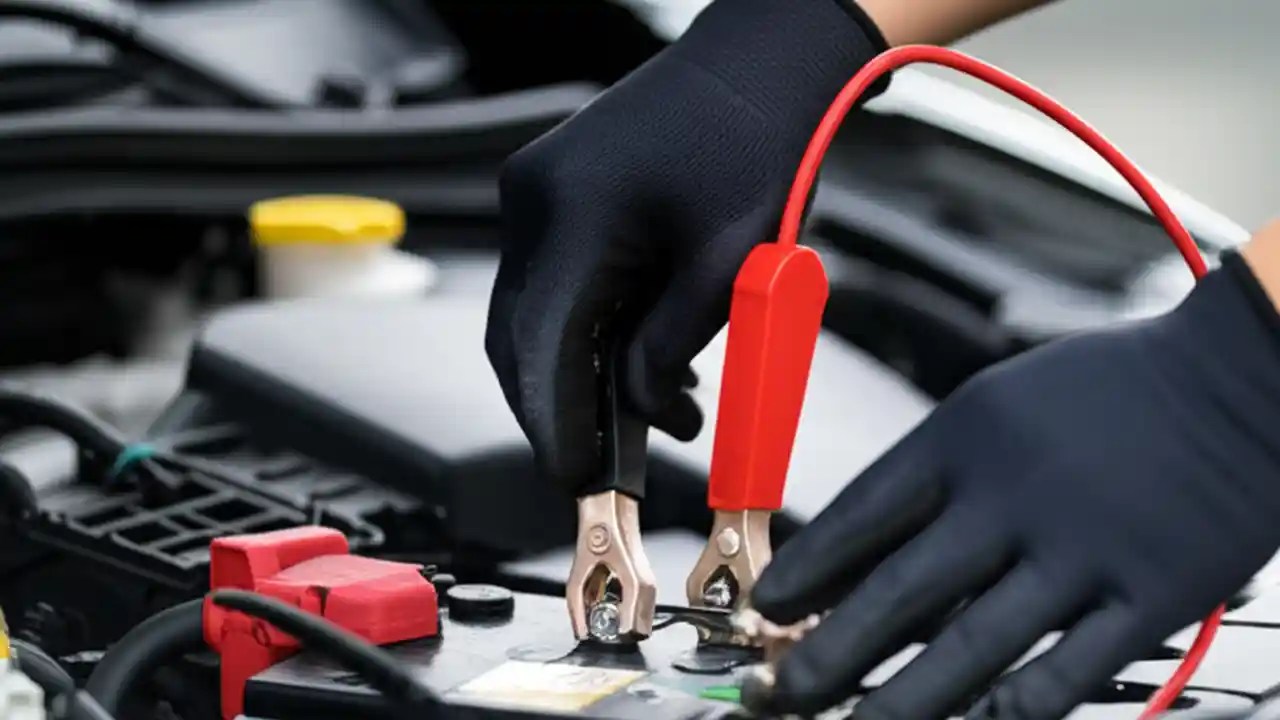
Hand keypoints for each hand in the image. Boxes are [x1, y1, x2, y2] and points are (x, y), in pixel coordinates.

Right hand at [485, 0, 886, 490]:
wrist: (758, 63)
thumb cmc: (759, 146)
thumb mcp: (726, 268)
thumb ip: (668, 352)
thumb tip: (641, 413)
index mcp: (575, 218)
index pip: (542, 353)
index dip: (556, 428)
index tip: (575, 480)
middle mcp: (535, 204)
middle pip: (521, 340)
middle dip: (562, 408)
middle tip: (609, 460)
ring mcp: (534, 193)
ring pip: (533, 315)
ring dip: (578, 369)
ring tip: (657, 403)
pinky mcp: (548, 191)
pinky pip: (550, 280)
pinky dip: (584, 326)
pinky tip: (640, 349)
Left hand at [751, 253, 1279, 719]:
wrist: (1239, 377)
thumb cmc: (1105, 392)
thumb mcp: (998, 403)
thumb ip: (931, 476)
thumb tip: (854, 552)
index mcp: (967, 438)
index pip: (860, 516)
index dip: (804, 574)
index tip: (764, 612)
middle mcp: (1014, 498)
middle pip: (899, 595)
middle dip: (825, 656)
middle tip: (774, 697)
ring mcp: (1083, 553)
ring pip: (970, 651)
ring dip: (897, 703)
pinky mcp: (1149, 599)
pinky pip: (1064, 676)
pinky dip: (1005, 714)